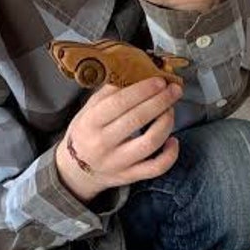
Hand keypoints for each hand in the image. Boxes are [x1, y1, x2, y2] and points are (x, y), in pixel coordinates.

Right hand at [55, 76, 182, 202]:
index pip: (119, 103)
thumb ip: (109, 93)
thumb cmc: (86, 133)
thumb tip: (136, 73)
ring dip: (166, 123)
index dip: (142, 90)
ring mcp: (117, 163)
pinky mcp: (130, 176)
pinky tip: (173, 140)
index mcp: (90, 123)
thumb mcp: (88, 110)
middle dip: (160, 101)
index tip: (159, 81)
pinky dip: (169, 155)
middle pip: (137, 120)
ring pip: (149, 143)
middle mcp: (102, 144)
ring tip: (170, 110)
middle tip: (173, 90)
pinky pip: (156, 168)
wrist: (76, 170)